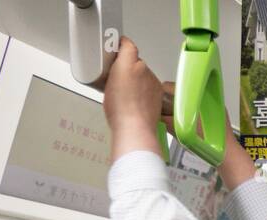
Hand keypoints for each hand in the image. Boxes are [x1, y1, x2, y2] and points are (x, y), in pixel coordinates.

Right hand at [103, 37, 165, 159]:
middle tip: (121, 79)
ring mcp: (153, 80)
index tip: (119, 45)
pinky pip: (151, 85)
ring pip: (144, 74)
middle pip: (136, 61)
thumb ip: (114, 73)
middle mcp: (143, 68)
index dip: (123, 44)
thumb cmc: (119, 111)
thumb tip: (116, 71)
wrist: (135, 128)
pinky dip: (146, 89)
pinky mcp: (159, 91)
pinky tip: (139, 100)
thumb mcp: (107, 86)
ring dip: (139, 79)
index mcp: (126, 64)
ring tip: (130, 94)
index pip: (128, 44)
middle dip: (129, 67)